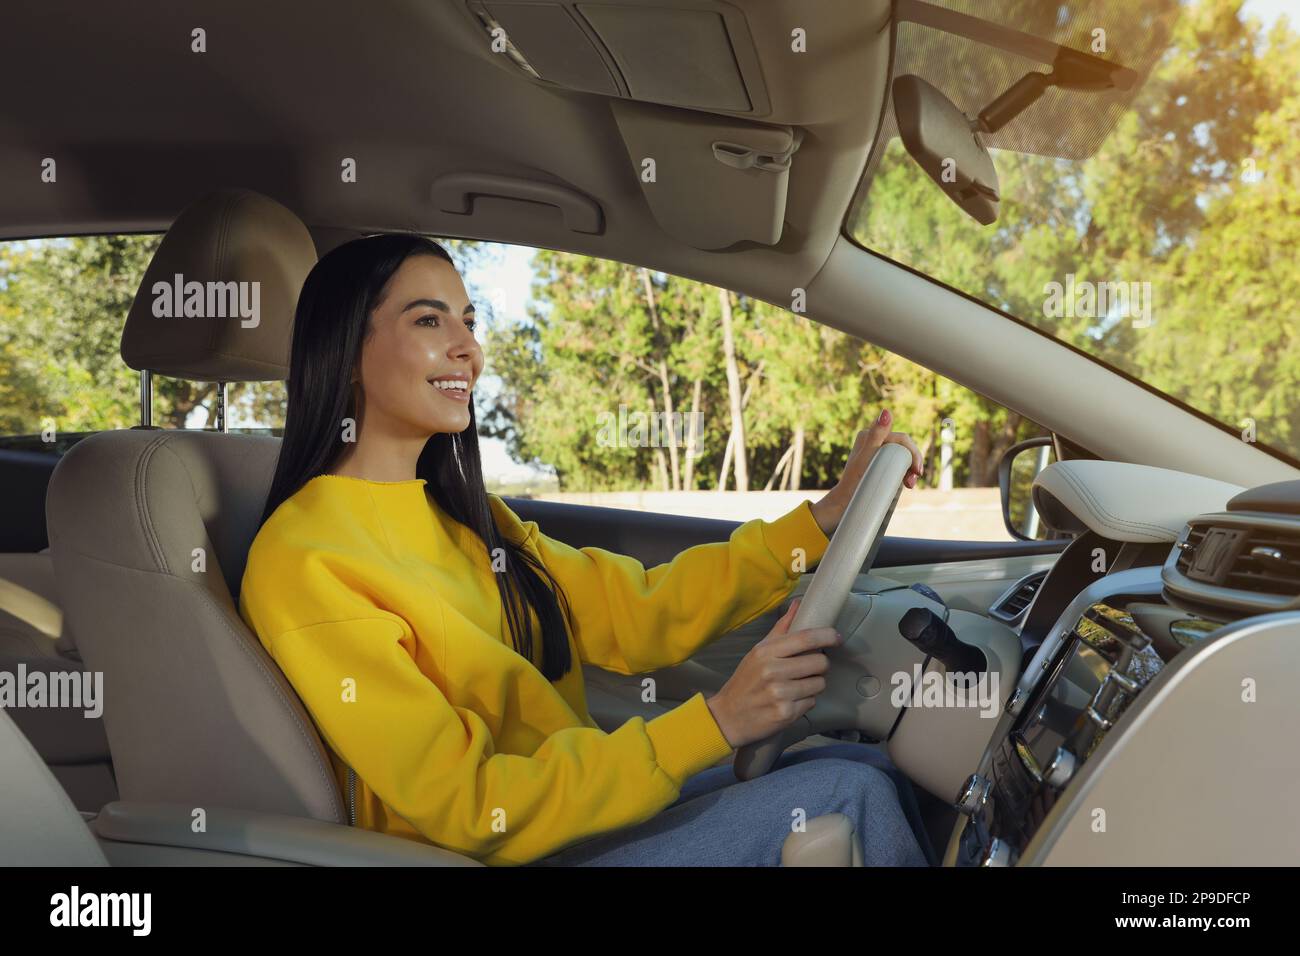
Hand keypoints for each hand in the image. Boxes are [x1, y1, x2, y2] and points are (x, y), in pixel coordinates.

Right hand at [705, 598, 843, 748]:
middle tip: (810, 668)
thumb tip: (798, 605)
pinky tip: (791, 701)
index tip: (836, 637)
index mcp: (765, 652)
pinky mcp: (786, 713)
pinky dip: (806, 701)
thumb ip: (780, 630)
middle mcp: (772, 671)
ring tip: (797, 686)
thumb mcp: (757, 652)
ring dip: (814, 685)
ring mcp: (780, 693)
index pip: (805, 638)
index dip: (827, 635)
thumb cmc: (745, 682)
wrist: (729, 716)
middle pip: (819, 662)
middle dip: (820, 665)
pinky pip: (812, 702)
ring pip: (819, 683)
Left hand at [809, 408, 922, 536]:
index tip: (917, 471)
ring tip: (909, 485)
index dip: (913, 453)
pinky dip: (903, 473)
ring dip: (910, 470)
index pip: (901, 439)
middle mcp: (872, 442)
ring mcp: (875, 454)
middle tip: (913, 482)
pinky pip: (896, 465)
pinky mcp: (877, 465)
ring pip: (901, 457)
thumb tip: (886, 412)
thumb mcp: (866, 458)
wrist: (844, 504)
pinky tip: (905, 483)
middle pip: (902, 448)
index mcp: (869, 435)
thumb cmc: (854, 483)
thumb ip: (876, 435)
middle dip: (912, 463)